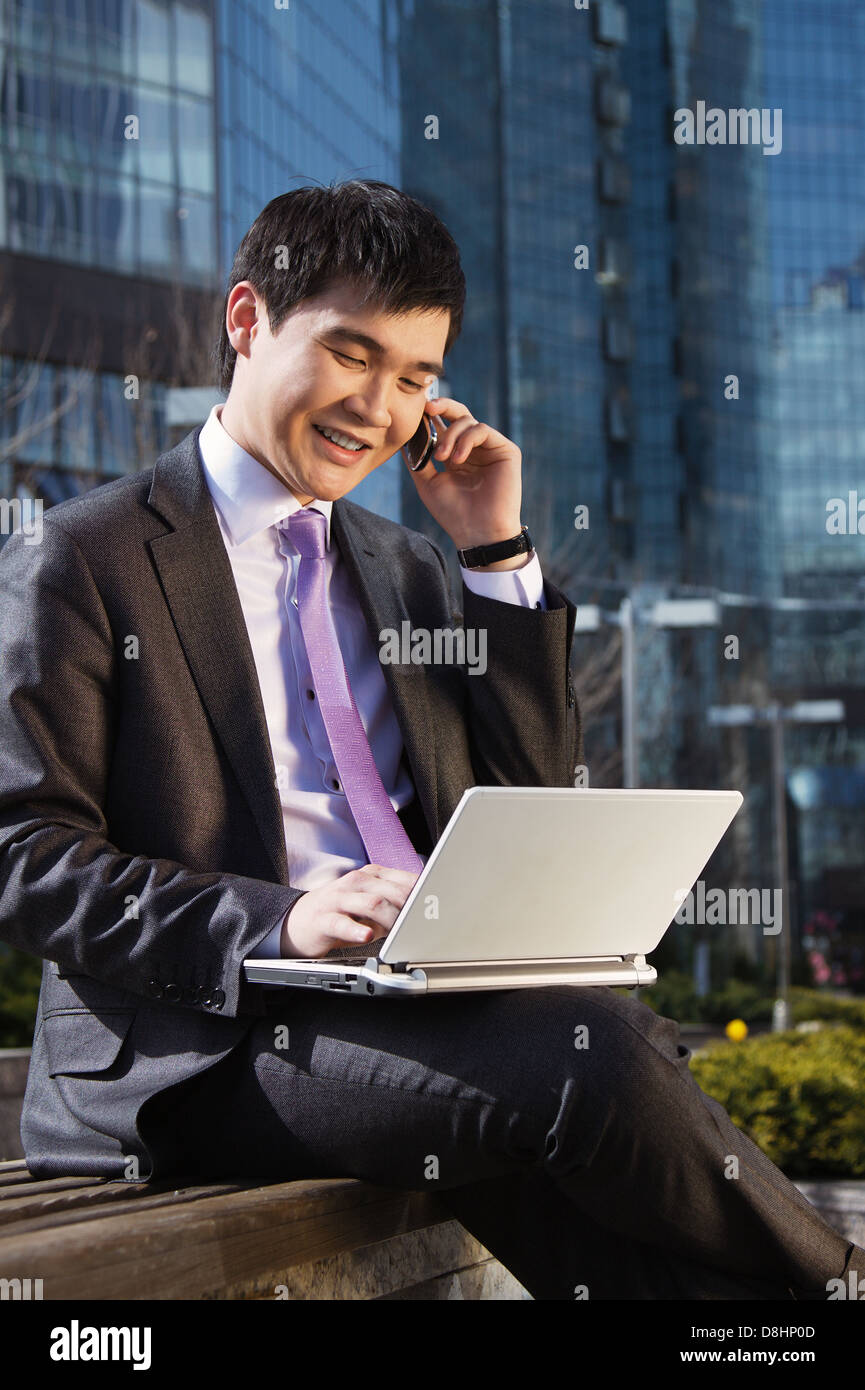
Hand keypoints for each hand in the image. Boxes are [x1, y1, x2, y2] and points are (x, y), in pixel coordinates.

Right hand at [279, 864, 419, 958]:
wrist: (297, 922)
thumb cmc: (340, 913)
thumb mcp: (370, 904)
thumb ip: (395, 905)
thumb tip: (425, 913)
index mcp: (370, 875)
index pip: (403, 879)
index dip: (423, 894)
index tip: (439, 906)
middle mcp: (355, 882)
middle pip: (391, 891)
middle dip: (409, 908)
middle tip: (420, 924)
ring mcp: (338, 899)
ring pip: (371, 903)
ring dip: (390, 919)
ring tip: (398, 931)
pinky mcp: (322, 918)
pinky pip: (341, 923)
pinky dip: (356, 930)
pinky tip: (366, 936)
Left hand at [406, 396, 522, 549]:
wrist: (478, 534)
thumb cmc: (453, 513)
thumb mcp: (427, 483)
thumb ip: (417, 458)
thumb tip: (405, 434)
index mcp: (456, 455)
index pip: (444, 425)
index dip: (431, 415)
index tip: (416, 411)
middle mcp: (474, 449)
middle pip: (459, 414)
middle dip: (442, 406)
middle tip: (427, 408)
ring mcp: (490, 449)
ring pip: (468, 421)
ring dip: (451, 435)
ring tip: (442, 458)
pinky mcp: (506, 451)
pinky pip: (482, 430)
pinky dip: (466, 440)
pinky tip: (457, 459)